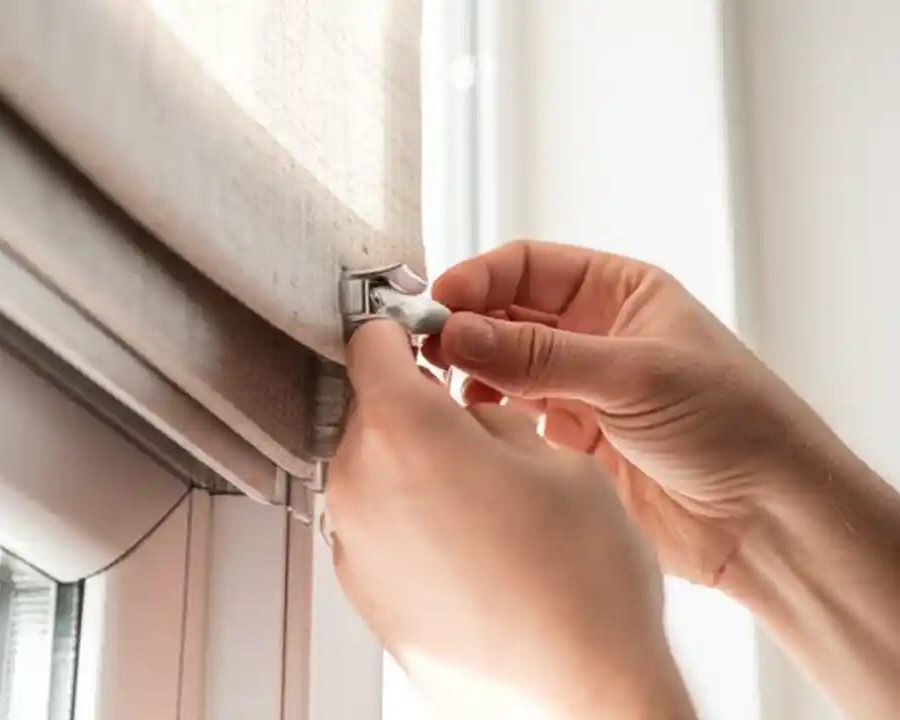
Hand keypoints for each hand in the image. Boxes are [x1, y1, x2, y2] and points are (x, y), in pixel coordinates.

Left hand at [328, 321, 692, 718]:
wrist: (582, 693)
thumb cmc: (581, 582)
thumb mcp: (556, 457)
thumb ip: (491, 415)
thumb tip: (465, 412)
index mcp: (403, 432)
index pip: (371, 343)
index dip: (399, 327)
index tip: (415, 330)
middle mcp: (359, 485)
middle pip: (368, 411)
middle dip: (412, 405)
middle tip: (469, 421)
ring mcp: (353, 544)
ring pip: (372, 472)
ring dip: (411, 468)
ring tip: (481, 498)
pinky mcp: (362, 592)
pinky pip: (376, 527)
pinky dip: (409, 522)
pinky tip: (469, 545)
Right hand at [423, 240, 836, 588]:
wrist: (766, 520)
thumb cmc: (734, 425)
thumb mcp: (634, 374)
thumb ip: (540, 354)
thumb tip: (459, 331)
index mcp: (620, 292)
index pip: (527, 266)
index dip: (477, 279)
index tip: (436, 303)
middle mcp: (596, 333)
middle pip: (505, 313)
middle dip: (464, 326)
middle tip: (426, 347)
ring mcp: (581, 387)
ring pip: (502, 366)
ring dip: (470, 373)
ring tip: (445, 388)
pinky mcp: (572, 441)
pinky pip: (512, 416)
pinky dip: (487, 416)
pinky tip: (474, 422)